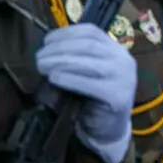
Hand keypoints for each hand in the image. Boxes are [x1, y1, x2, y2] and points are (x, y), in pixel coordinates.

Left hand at [36, 23, 136, 162]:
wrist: (110, 130)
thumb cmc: (95, 99)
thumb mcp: (90, 72)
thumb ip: (78, 58)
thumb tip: (49, 49)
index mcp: (117, 50)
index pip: (91, 32)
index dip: (66, 33)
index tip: (46, 41)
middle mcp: (123, 60)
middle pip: (87, 45)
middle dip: (59, 48)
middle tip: (39, 57)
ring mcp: (124, 78)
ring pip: (88, 61)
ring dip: (60, 62)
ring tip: (42, 66)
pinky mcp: (118, 97)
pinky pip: (88, 84)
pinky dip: (69, 79)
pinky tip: (54, 78)